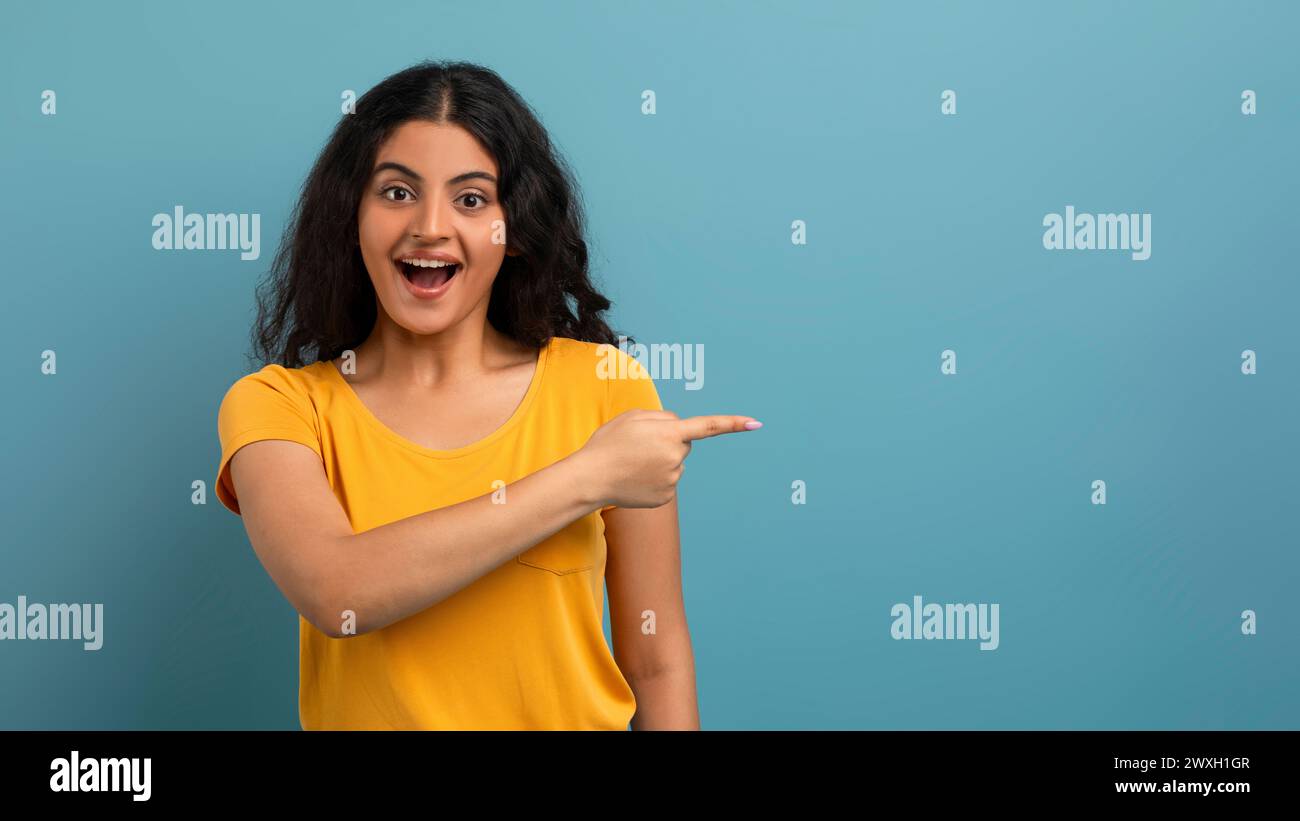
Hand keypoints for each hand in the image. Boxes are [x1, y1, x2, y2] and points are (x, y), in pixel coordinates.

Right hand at [577, 409, 760, 508]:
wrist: (591, 478)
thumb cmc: (608, 443)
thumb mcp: (633, 417)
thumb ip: (662, 417)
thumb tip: (680, 428)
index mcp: (669, 433)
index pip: (708, 426)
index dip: (734, 423)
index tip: (757, 423)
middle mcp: (676, 457)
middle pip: (684, 443)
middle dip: (668, 440)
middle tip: (639, 445)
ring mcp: (673, 479)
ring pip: (675, 463)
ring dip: (659, 460)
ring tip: (633, 463)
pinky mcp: (667, 497)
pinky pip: (667, 481)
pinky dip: (654, 478)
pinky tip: (635, 479)